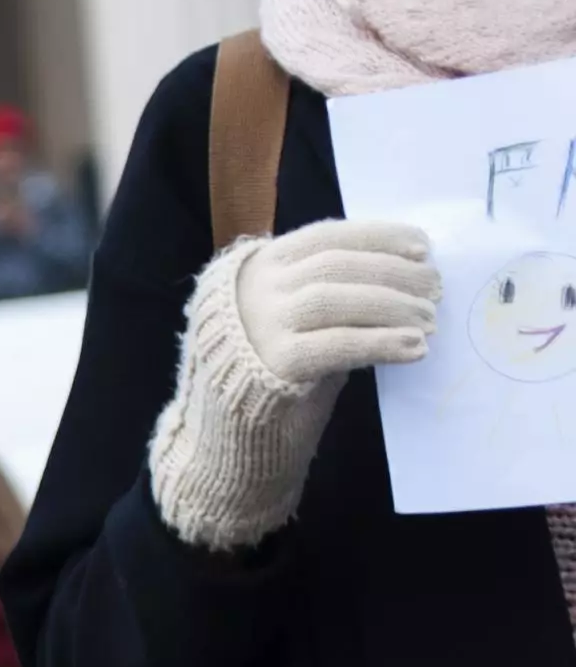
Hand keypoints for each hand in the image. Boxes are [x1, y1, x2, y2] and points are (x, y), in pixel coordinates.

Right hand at [230, 217, 436, 383]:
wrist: (231, 429)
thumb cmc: (273, 368)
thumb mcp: (294, 315)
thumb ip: (332, 289)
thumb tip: (407, 270)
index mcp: (263, 266)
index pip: (328, 237)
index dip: (380, 236)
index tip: (423, 246)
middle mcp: (258, 289)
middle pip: (336, 265)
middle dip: (394, 273)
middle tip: (435, 290)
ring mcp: (262, 325)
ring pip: (337, 299)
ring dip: (392, 307)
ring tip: (429, 322)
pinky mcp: (274, 364)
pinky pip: (337, 345)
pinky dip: (380, 343)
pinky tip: (413, 348)